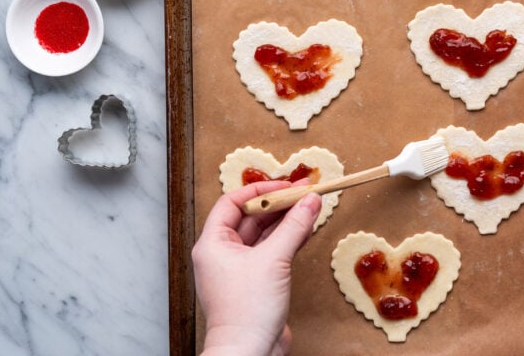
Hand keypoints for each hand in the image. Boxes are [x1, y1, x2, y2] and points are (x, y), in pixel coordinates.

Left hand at [192, 181, 321, 355]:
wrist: (249, 353)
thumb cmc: (247, 310)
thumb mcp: (274, 259)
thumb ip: (294, 226)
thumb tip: (310, 200)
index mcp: (213, 243)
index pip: (233, 203)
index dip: (260, 190)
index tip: (285, 184)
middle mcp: (223, 254)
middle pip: (251, 217)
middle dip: (278, 203)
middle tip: (304, 192)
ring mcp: (240, 268)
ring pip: (264, 234)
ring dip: (286, 220)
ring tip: (310, 205)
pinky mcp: (256, 281)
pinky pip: (272, 251)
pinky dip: (288, 239)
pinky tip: (306, 228)